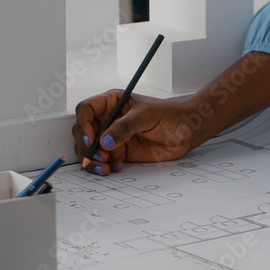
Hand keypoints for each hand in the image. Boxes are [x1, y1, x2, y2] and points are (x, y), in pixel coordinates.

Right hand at [71, 91, 207, 175]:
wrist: (186, 132)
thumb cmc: (170, 115)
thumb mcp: (146, 116)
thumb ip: (125, 127)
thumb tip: (105, 140)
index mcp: (111, 102)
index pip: (86, 110)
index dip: (83, 124)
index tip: (91, 139)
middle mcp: (108, 119)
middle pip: (82, 132)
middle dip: (86, 146)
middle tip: (99, 156)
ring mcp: (111, 137)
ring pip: (88, 149)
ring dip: (92, 160)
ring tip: (106, 166)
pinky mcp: (118, 152)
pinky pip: (101, 161)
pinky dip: (103, 167)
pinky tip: (115, 167)